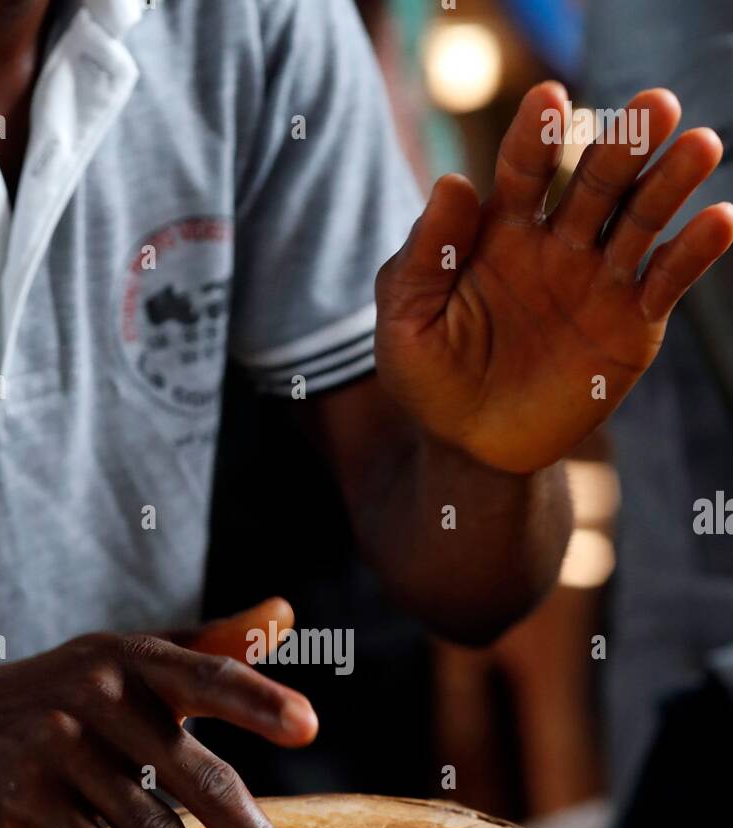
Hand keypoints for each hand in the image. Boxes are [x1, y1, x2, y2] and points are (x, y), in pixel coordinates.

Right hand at [0, 599, 317, 827]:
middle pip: (196, 777)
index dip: (259, 699)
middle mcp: (103, 696)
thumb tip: (287, 612)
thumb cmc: (61, 695)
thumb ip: (210, 644)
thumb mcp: (128, 659)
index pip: (210, 676)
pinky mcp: (27, 794)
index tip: (310, 727)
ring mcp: (62, 745)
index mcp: (138, 660)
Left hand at [375, 83, 732, 472]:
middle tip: (655, 106)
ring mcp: (599, 279)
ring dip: (671, 182)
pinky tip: (719, 220)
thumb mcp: (406, 321)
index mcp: (500, 228)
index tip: (549, 100)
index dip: (535, 134)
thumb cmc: (430, 377)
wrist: (472, 447)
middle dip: (624, 144)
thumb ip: (424, 256)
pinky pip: (666, 281)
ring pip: (640, 219)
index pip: (523, 168)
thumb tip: (452, 184)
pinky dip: (695, 252)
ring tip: (699, 145)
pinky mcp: (632, 323)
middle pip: (596, 181)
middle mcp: (558, 242)